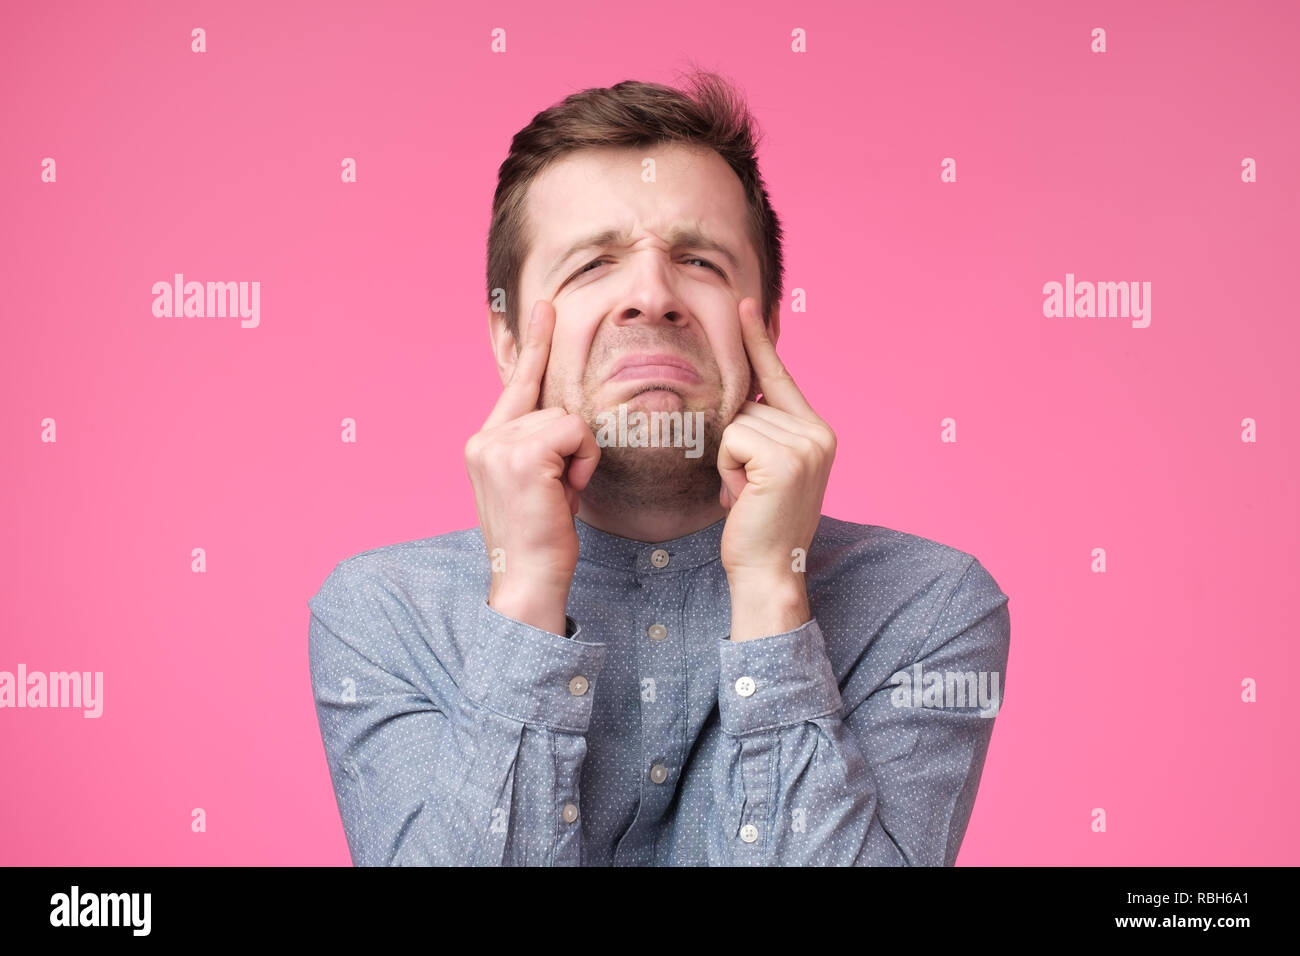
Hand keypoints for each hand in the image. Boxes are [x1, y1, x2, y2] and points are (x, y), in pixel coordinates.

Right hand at [463, 300, 600, 634]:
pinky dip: (583, 462)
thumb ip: (542, 445)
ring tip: (560, 496)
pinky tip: (566, 492)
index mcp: (485, 442)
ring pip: (568, 419)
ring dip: (579, 459)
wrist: (527, 581)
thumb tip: (567, 419)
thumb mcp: (540, 482)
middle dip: (573, 449)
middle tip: (559, 492)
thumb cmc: (541, 538)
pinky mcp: (519, 454)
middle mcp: (483, 438)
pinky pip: (575, 432)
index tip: (543, 305)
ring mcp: (495, 444)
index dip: (534, 344)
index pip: (516, 383)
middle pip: (555, 405)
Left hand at [717, 297, 835, 639]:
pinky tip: (745, 496)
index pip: (779, 375)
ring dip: (730, 461)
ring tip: (748, 494)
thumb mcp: (763, 469)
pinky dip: (728, 469)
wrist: (771, 571)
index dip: (759, 341)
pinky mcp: (786, 458)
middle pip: (747, 403)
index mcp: (816, 431)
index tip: (745, 303)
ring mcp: (806, 443)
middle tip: (749, 489)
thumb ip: (761, 431)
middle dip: (734, 446)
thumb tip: (738, 396)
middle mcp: (818, 432)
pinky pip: (733, 439)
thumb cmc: (758, 525)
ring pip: (737, 422)